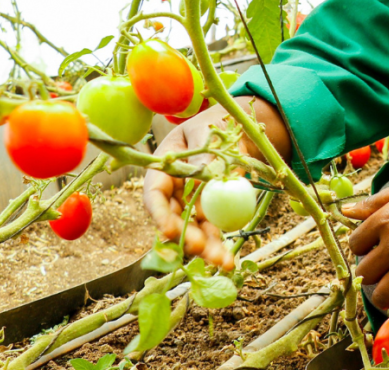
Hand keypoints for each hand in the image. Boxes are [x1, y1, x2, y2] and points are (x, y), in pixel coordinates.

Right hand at [143, 97, 286, 268]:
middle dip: (186, 237)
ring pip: (194, 229)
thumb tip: (203, 177)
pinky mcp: (210, 211)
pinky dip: (219, 244)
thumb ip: (204, 155)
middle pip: (174, 218)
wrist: (234, 128)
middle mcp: (174, 190)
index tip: (168, 230)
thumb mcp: (208, 132)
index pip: (154, 194)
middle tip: (201, 250)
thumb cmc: (214, 124)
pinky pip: (212, 229)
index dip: (159, 214)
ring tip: (223, 263)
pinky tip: (228, 259)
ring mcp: (191, 203)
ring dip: (206, 248)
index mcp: (164, 168)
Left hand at [343, 158, 388, 327]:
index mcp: (384, 220)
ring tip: (388, 293)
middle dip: (370, 273)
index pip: (355, 244)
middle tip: (381, 269)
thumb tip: (346, 211)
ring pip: (382, 295)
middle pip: (364, 273)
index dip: (362, 247)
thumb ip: (375, 202)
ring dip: (381, 297)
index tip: (372, 246)